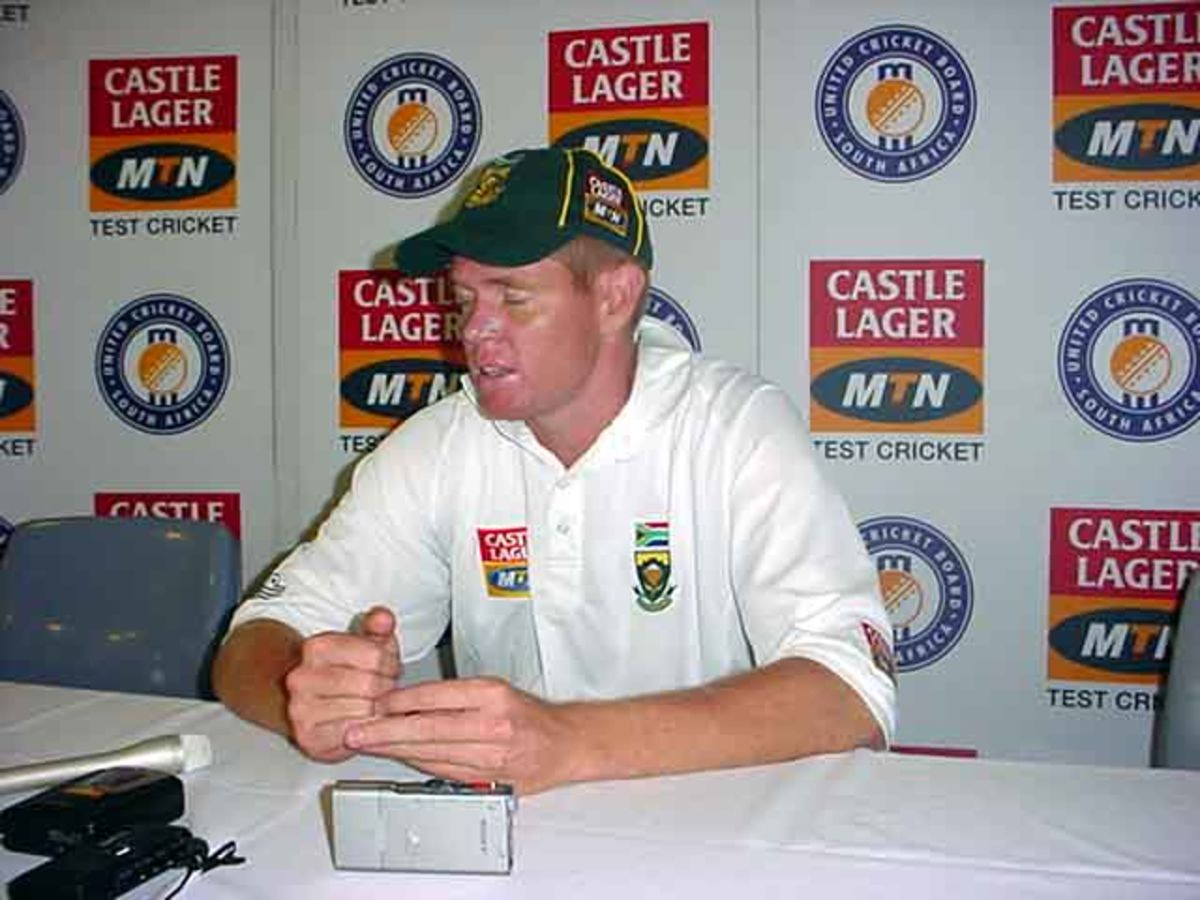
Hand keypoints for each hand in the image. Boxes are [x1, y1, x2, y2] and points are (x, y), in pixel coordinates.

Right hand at [284, 606, 401, 762]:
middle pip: (370, 684)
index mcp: (316, 647)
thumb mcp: (366, 645)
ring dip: (378, 711)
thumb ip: (378, 628)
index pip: (374, 654)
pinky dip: (366, 731)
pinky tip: (365, 723)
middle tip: (384, 690)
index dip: (391, 664)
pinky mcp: (308, 737)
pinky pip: (352, 734)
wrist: (313, 708)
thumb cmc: (347, 675)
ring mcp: (301, 708)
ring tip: (374, 705)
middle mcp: (302, 677)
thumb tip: (383, 617)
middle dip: (386, 689)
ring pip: (363, 710)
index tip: (389, 668)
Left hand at [343, 677, 580, 794]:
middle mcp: (492, 723)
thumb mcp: (495, 689)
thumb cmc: (528, 715)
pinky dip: (417, 762)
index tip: (375, 704)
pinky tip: (399, 757)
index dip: (400, 702)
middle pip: (428, 728)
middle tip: (356, 732)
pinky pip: (442, 769)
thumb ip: (454, 696)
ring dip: (395, 750)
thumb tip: (407, 701)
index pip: (436, 696)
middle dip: (386, 732)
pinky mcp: (487, 777)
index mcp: (492, 694)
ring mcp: (490, 754)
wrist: (564, 744)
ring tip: (368, 745)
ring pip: (431, 753)